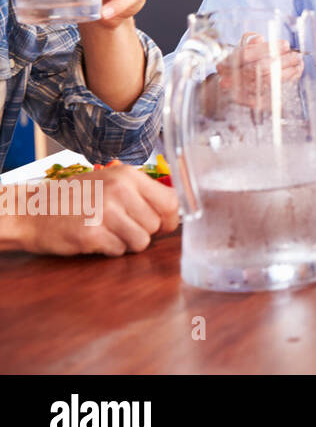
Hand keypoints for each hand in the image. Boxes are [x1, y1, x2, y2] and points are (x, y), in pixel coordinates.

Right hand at [18, 162, 178, 255]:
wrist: (32, 210)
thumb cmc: (76, 197)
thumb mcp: (110, 181)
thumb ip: (140, 194)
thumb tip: (173, 214)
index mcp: (128, 176)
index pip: (170, 201)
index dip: (170, 218)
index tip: (162, 225)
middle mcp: (119, 191)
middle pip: (156, 225)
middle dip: (144, 232)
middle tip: (123, 228)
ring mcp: (105, 212)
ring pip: (141, 241)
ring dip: (127, 243)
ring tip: (109, 233)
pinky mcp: (91, 234)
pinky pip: (119, 251)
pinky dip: (110, 250)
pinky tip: (95, 239)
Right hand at [210, 33, 303, 113]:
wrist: (221, 93)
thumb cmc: (236, 69)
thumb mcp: (239, 54)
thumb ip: (250, 46)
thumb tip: (259, 39)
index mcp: (227, 62)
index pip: (246, 54)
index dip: (266, 49)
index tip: (285, 45)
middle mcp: (230, 77)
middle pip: (258, 69)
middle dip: (281, 62)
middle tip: (296, 56)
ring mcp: (237, 92)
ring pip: (265, 82)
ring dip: (285, 74)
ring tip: (298, 66)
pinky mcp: (246, 103)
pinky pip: (267, 96)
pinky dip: (281, 86)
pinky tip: (292, 78)